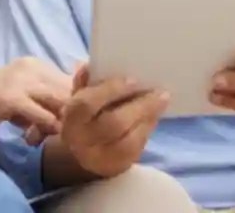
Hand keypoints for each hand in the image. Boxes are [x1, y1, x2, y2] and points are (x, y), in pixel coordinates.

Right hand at [0, 57, 70, 139]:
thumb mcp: (19, 95)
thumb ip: (40, 103)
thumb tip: (64, 119)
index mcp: (36, 64)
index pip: (69, 81)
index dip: (72, 103)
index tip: (63, 121)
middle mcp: (33, 67)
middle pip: (68, 91)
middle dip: (67, 115)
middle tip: (52, 133)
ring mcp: (22, 81)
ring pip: (59, 103)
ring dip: (57, 123)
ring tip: (39, 136)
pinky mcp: (12, 98)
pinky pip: (42, 115)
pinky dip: (45, 128)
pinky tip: (32, 138)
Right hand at [59, 63, 168, 177]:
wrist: (83, 152)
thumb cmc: (87, 116)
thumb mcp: (81, 97)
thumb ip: (86, 81)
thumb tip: (91, 66)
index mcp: (71, 118)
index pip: (87, 104)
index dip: (110, 90)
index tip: (133, 79)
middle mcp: (82, 141)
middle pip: (113, 124)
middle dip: (140, 106)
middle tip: (160, 92)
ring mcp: (100, 158)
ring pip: (128, 140)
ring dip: (149, 118)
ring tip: (163, 100)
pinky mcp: (117, 167)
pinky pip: (136, 149)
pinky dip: (147, 130)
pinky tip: (155, 116)